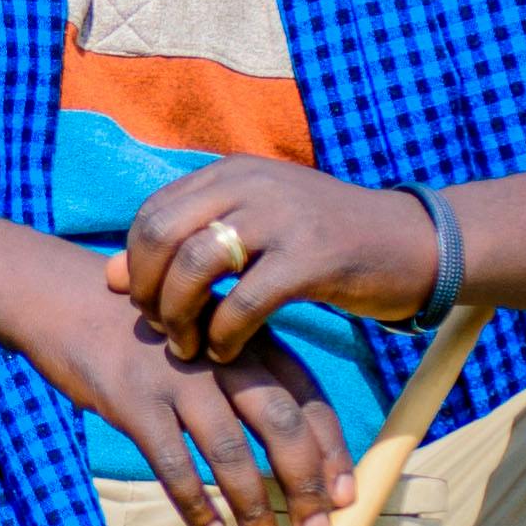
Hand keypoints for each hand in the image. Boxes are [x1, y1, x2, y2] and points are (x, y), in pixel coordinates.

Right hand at [14, 253, 357, 525]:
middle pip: (282, 425)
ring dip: (255, 509)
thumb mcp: (204, 332)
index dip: (332, 451)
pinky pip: (172, 462)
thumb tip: (292, 447)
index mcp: (246, 338)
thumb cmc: (140, 327)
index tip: (347, 498)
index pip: (306, 398)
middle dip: (306, 487)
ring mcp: (175, 375)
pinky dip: (196, 503)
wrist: (56, 295)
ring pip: (231, 451)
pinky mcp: (131, 398)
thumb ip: (244, 373)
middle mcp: (219, 354)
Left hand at [107, 157, 444, 365]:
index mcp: (232, 173)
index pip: (152, 213)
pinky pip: (245, 302)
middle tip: (161, 328)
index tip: (143, 304)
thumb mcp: (256, 227)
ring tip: (188, 346)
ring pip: (197, 265)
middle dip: (149, 290)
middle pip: (161, 234)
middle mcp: (252, 184)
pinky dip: (225, 335)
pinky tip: (225, 353)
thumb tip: (110, 278)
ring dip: (181, 315)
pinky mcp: (313, 257)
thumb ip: (188, 244)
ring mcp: (283, 216)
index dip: (135, 265)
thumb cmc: (326, 242)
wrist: (415, 243)